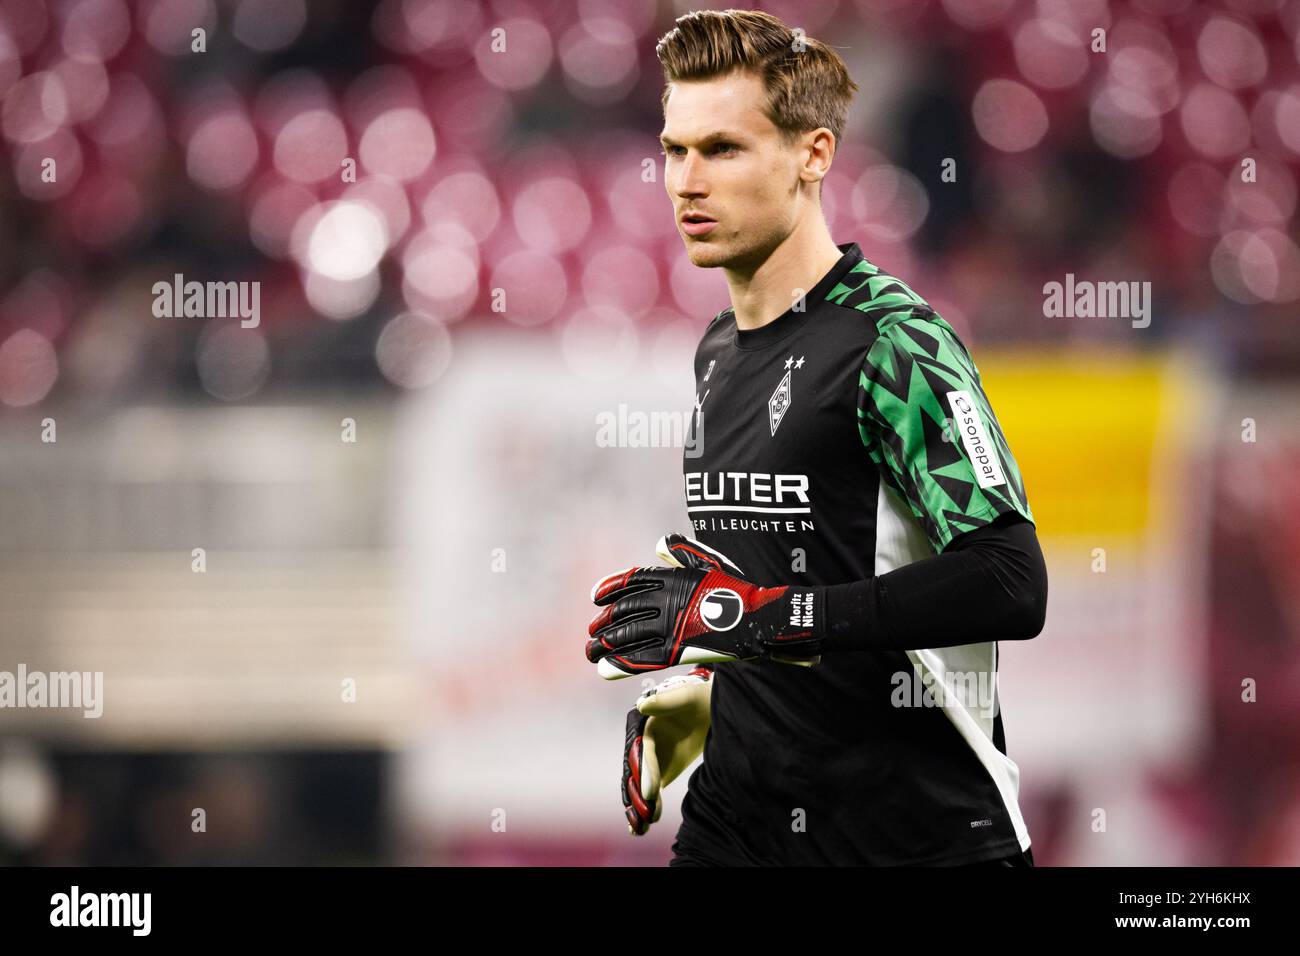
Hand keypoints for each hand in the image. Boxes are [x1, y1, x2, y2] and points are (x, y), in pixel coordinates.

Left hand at [587, 532, 822, 679]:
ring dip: (606, 643)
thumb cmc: (738, 588)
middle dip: (604, 621)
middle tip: (591, 632)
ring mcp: (672, 625)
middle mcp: (667, 599)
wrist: (761, 617)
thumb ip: (681, 553)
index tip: (594, 596)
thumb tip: (656, 543)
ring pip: (628, 634)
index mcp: (672, 577)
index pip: (632, 580)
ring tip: (590, 652)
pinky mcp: (679, 648)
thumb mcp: (709, 562)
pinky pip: (644, 656)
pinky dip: (623, 663)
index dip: (610, 587)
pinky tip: (606, 669)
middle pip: (625, 610)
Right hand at [622, 665, 712, 834]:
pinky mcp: (662, 769)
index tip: (651, 793)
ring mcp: (652, 759)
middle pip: (637, 773)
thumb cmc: (698, 697)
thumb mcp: (685, 695)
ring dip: (639, 807)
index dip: (646, 772)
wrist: (710, 706)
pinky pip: (652, 791)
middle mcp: (644, 745)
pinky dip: (648, 808)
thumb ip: (666, 701)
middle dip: (638, 795)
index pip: (643, 752)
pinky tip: (643, 827)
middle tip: (644, 817)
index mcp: (645, 726)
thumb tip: (643, 705)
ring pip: (641, 785)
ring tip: (639, 829)